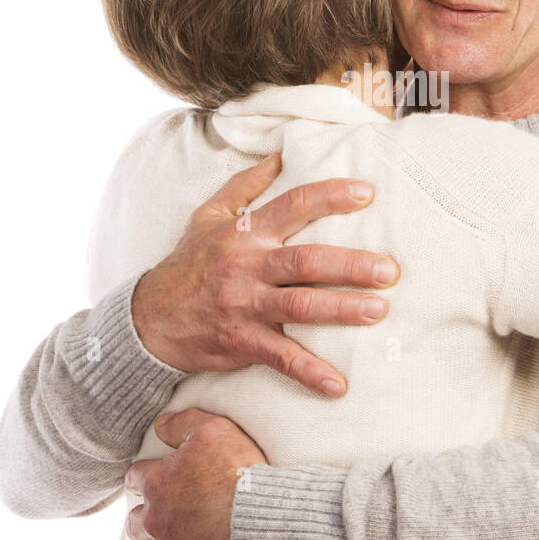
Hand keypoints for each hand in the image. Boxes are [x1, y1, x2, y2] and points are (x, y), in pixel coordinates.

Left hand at [124, 409, 265, 539]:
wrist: (261, 515)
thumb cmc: (238, 469)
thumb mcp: (212, 428)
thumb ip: (183, 424)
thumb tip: (161, 425)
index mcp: (159, 484)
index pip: (137, 477)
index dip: (145, 474)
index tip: (152, 474)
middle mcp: (160, 521)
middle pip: (137, 523)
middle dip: (142, 519)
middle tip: (153, 516)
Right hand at [130, 152, 400, 395]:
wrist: (148, 318)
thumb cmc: (188, 263)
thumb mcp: (207, 216)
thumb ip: (244, 185)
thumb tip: (280, 154)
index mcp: (244, 232)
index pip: (293, 205)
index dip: (330, 196)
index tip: (367, 193)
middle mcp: (247, 265)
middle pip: (306, 260)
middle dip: (350, 264)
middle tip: (389, 270)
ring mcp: (245, 305)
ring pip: (300, 305)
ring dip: (342, 310)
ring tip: (379, 311)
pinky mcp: (242, 342)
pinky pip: (281, 357)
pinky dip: (309, 372)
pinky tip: (338, 385)